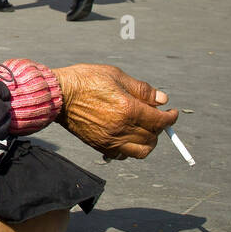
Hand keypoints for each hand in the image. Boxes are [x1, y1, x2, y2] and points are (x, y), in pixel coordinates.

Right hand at [53, 64, 178, 158]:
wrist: (58, 94)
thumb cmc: (85, 79)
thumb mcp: (116, 76)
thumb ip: (142, 89)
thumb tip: (162, 100)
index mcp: (128, 109)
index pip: (160, 120)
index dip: (171, 117)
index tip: (172, 113)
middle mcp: (121, 128)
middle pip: (153, 137)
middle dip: (160, 128)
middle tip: (157, 117)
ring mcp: (110, 140)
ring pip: (141, 151)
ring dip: (148, 142)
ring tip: (145, 130)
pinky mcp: (99, 145)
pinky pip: (123, 155)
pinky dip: (130, 149)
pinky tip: (128, 137)